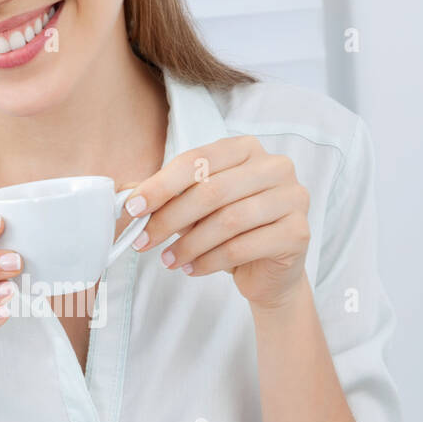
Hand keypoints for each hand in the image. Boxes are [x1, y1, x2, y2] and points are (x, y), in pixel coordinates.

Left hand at [124, 135, 310, 309]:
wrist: (269, 272)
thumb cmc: (230, 232)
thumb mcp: (194, 209)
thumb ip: (165, 196)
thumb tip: (124, 195)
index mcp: (247, 149)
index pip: (198, 160)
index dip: (162, 185)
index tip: (134, 208)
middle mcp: (275, 167)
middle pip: (211, 190)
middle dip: (170, 218)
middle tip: (143, 242)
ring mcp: (293, 197)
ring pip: (228, 221)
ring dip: (189, 244)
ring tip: (168, 260)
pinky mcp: (298, 232)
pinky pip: (244, 246)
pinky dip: (210, 261)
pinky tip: (192, 269)